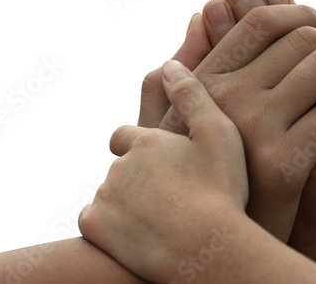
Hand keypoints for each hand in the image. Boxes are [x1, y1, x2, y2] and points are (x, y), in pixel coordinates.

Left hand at [80, 59, 248, 282]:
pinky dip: (110, 228)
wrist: (205, 251)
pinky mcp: (95, 227)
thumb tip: (170, 64)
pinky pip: (94, 222)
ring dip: (126, 203)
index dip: (143, 149)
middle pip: (120, 168)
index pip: (128, 137)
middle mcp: (119, 164)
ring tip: (159, 220)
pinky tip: (138, 236)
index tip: (162, 166)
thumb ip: (193, 96)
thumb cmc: (222, 192)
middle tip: (167, 198)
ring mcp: (105, 195)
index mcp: (147, 139)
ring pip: (109, 195)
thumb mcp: (219, 135)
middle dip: (136, 178)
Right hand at [142, 0, 315, 240]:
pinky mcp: (285, 163)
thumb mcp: (182, 117)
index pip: (262, 22)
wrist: (213, 245)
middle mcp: (228, 96)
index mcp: (208, 79)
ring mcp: (255, 128)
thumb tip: (203, 11)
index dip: (302, 12)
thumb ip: (191, 61)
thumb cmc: (205, 173)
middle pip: (301, 38)